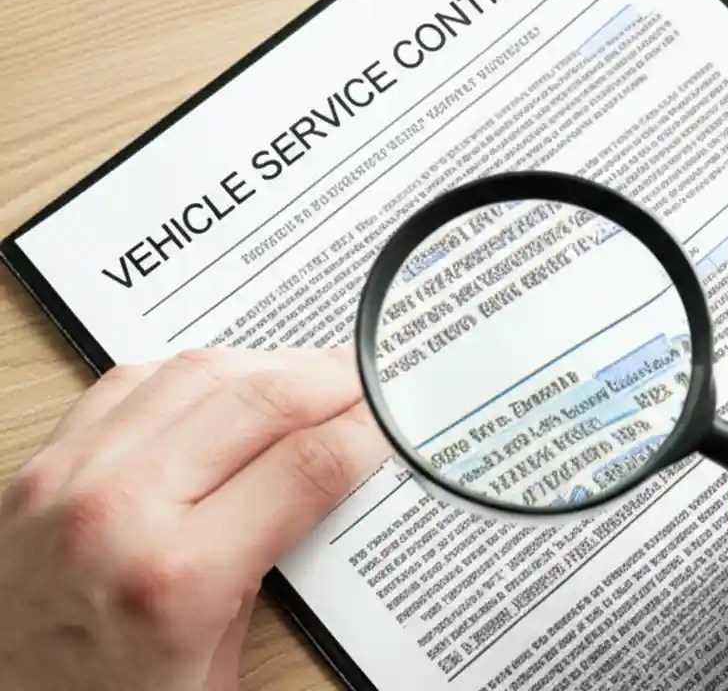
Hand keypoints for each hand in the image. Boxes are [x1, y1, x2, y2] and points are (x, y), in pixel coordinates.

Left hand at [0, 347, 389, 690]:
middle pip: (260, 400)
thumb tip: (322, 486)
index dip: (366, 433)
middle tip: (367, 379)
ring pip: (197, 371)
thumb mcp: (215, 669)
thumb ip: (267, 567)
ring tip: (306, 374)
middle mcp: (119, 511)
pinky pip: (130, 382)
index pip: (307, 465)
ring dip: (267, 364)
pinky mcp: (41, 466)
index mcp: (177, 579)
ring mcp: (70, 478)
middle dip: (331, 380)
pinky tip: (224, 381)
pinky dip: (193, 371)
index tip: (391, 425)